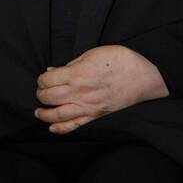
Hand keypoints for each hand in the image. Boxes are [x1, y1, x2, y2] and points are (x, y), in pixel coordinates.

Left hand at [34, 45, 168, 133]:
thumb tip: (54, 70)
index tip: (44, 77)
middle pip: (48, 97)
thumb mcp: (93, 53)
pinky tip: (52, 128)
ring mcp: (87, 106)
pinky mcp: (95, 116)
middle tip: (41, 91)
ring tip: (39, 112)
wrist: (144, 77)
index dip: (42, 78)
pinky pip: (74, 126)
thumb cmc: (121, 61)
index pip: (48, 79)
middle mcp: (79, 92)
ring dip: (44, 114)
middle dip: (41, 94)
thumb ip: (72, 63)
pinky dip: (61, 129)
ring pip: (57, 115)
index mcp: (77, 74)